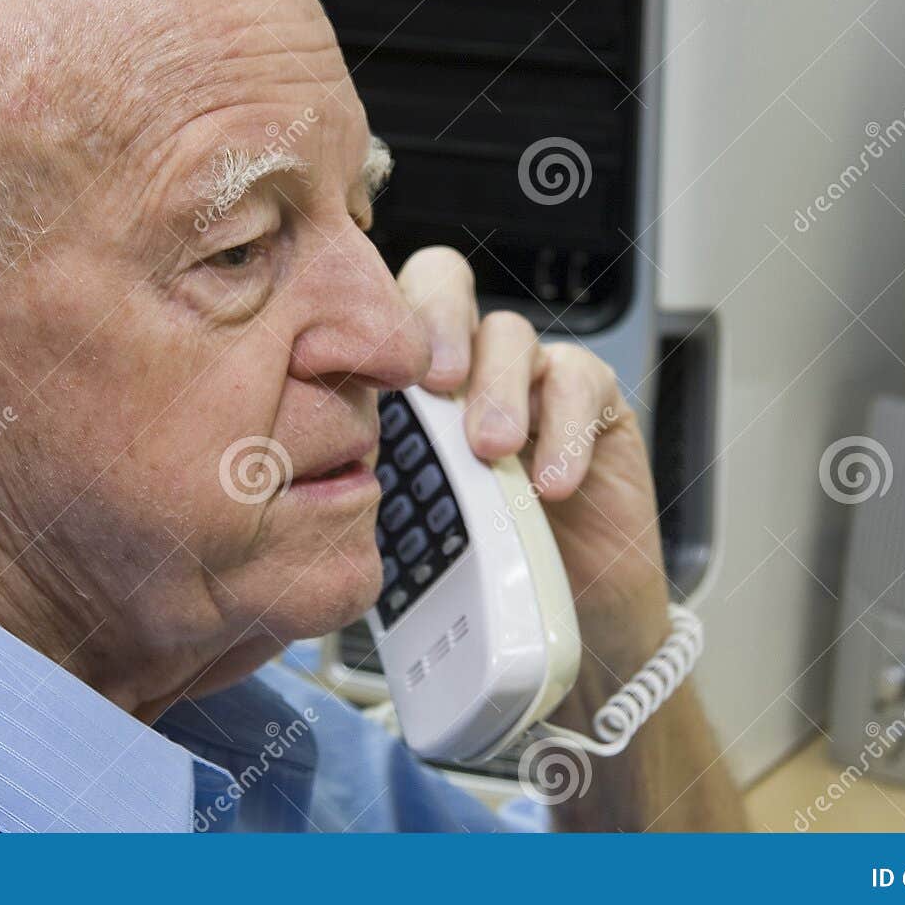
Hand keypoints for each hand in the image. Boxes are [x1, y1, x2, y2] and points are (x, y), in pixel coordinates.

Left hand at [395, 247, 672, 694]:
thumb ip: (374, 485)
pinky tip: (551, 481)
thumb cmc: (482, 570)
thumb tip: (310, 480)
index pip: (378, 309)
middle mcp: (467, 362)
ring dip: (496, 388)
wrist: (568, 619)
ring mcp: (530, 375)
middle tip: (433, 382)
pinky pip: (581, 379)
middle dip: (435, 323)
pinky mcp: (594, 400)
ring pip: (510, 333)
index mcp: (406, 380)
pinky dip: (566, 428)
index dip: (366, 321)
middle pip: (444, 285)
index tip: (361, 376)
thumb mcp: (410, 526)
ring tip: (490, 449)